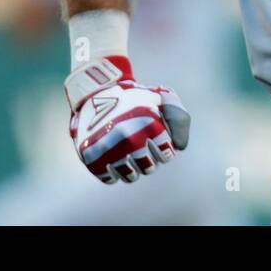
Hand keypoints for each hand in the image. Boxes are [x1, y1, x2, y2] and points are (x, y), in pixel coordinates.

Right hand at [63, 56, 190, 183]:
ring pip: (130, 176)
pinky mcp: (91, 158)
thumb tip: (180, 147)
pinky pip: (109, 178)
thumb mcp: (161, 99)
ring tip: (126, 150)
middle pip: (149, 168)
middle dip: (148, 158)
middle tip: (139, 143)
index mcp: (149, 123)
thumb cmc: (135, 99)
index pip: (166, 154)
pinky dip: (112, 170)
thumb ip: (179, 120)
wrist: (95, 92)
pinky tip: (111, 154)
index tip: (155, 136)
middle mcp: (129, 138)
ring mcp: (109, 149)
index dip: (163, 146)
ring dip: (131, 166)